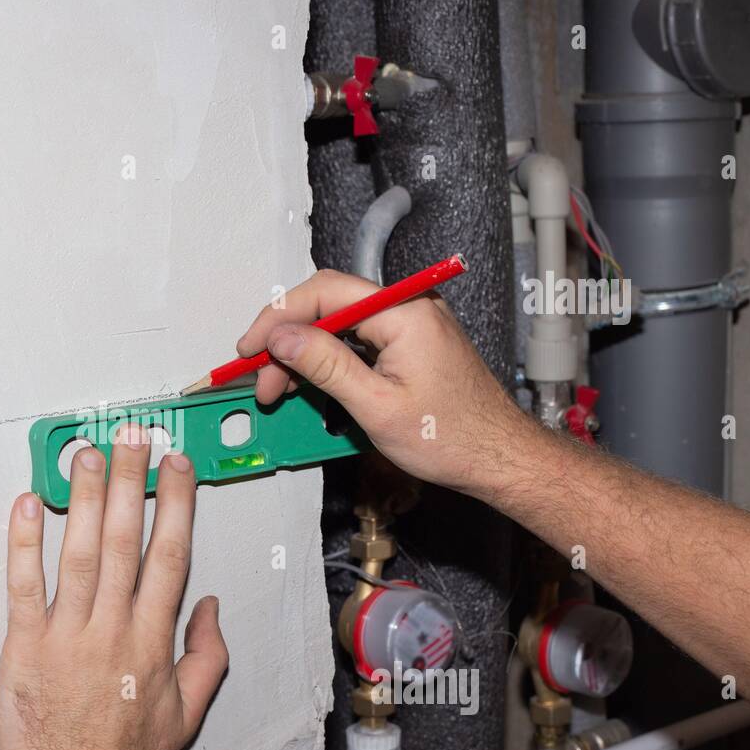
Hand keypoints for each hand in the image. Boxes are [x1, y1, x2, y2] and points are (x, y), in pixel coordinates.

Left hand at [0, 423, 228, 749]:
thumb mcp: (188, 712)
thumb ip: (206, 656)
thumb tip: (209, 607)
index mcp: (153, 638)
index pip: (169, 556)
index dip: (173, 504)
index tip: (174, 466)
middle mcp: (114, 627)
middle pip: (126, 541)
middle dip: (130, 482)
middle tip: (131, 437)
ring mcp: (68, 633)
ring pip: (80, 553)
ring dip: (85, 499)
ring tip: (87, 454)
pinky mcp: (25, 646)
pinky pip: (24, 586)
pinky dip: (25, 544)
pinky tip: (28, 504)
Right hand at [237, 269, 535, 498]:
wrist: (499, 457)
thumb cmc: (453, 438)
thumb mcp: (376, 406)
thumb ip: (326, 365)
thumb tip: (282, 337)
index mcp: (404, 312)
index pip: (325, 292)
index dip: (279, 317)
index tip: (251, 348)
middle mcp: (408, 308)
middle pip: (328, 304)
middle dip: (287, 339)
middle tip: (262, 377)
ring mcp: (410, 324)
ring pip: (338, 323)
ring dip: (304, 353)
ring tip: (280, 388)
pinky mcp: (408, 343)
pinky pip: (357, 339)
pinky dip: (328, 360)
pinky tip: (309, 383)